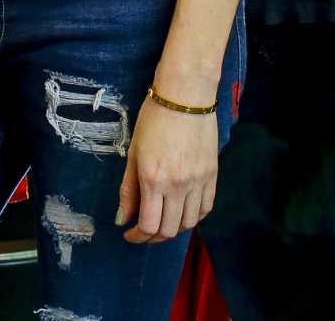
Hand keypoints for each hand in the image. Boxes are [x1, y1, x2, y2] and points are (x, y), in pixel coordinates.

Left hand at [115, 95, 217, 244]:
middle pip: (169, 230)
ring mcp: (198, 182)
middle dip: (153, 237)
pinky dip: (193, 217)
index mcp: (153, 179)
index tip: (129, 234)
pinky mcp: (212, 177)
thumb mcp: (133, 153)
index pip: (148, 225)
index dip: (137, 236)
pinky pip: (205, 209)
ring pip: (189, 224)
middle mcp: (178, 185)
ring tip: (162, 220)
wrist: (185, 97)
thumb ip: (128, 189)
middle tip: (143, 231)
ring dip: (173, 228)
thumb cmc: (153, 119)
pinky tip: (181, 211)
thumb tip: (122, 219)